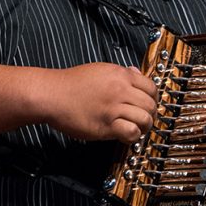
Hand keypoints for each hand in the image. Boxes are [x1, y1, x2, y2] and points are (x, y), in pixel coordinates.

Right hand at [43, 63, 157, 143]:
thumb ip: (121, 73)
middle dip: (150, 114)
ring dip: (143, 127)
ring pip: (145, 119)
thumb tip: (136, 72)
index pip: (152, 87)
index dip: (153, 98)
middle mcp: (120, 90)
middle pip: (151, 105)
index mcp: (121, 75)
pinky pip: (131, 132)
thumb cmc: (72, 83)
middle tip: (142, 120)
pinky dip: (132, 136)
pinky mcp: (105, 125)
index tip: (148, 105)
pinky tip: (124, 135)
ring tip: (135, 129)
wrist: (52, 94)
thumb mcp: (100, 69)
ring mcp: (113, 108)